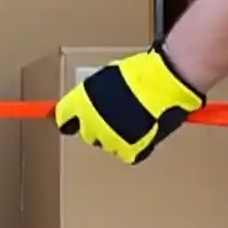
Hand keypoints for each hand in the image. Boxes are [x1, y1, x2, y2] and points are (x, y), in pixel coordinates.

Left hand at [55, 44, 204, 164]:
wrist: (164, 83)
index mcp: (80, 103)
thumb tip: (89, 102)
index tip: (70, 122)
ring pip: (107, 144)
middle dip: (97, 127)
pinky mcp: (129, 150)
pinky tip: (143, 134)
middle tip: (114, 117)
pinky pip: (127, 154)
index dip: (69, 120)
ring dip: (116, 137)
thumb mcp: (107, 77)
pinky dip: (134, 147)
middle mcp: (90, 123)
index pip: (63, 118)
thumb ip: (94, 94)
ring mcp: (109, 139)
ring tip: (134, 121)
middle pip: (87, 134)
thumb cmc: (141, 73)